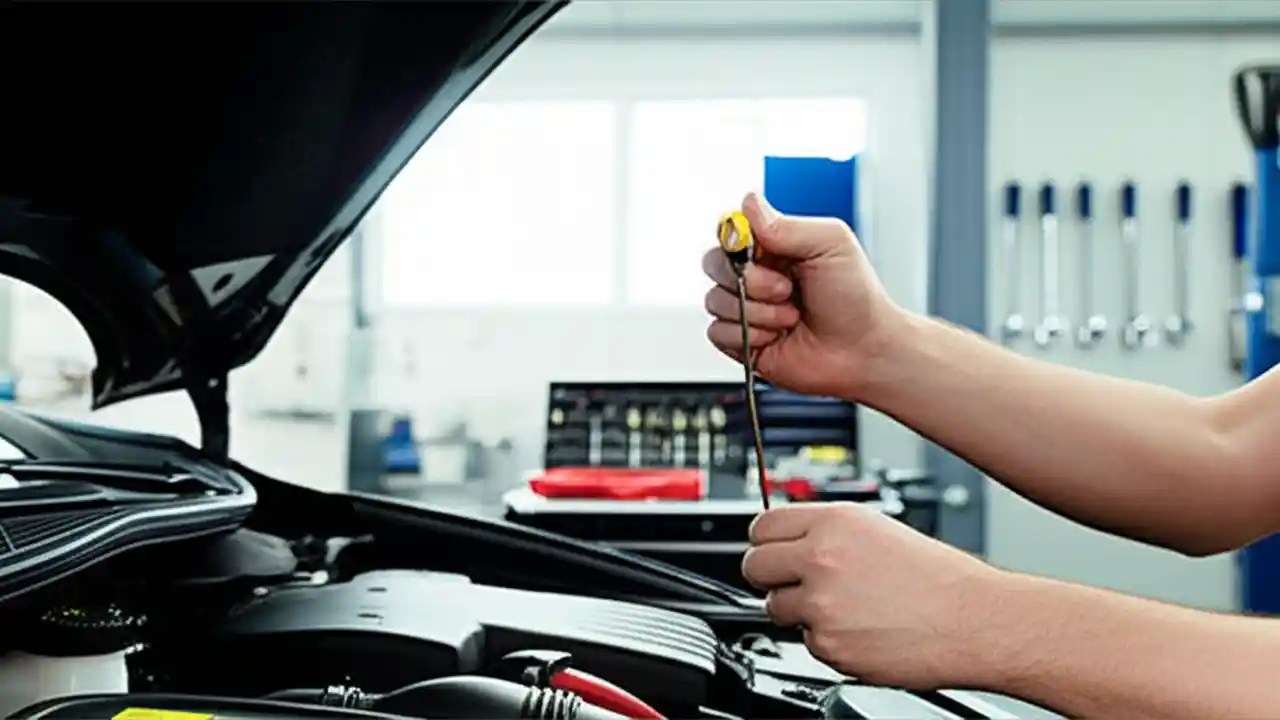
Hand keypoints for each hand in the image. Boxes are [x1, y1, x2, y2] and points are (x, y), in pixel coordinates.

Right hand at [702, 192, 903, 399]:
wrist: (863, 351)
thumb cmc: (856, 299)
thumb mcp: (831, 244)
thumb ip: (786, 225)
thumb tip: (749, 204)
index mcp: (774, 246)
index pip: (730, 231)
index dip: (734, 240)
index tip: (756, 251)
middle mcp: (757, 275)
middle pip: (714, 264)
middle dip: (751, 280)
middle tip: (785, 288)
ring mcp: (748, 308)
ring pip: (715, 300)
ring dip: (757, 311)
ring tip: (791, 316)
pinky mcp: (742, 341)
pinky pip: (718, 332)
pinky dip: (748, 336)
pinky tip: (777, 336)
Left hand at [742, 503, 1006, 689]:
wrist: (974, 620)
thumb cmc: (939, 577)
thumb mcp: (877, 529)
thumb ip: (827, 532)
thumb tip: (792, 539)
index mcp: (834, 522)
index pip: (762, 526)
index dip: (766, 541)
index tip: (771, 550)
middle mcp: (821, 558)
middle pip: (754, 566)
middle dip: (770, 577)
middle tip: (795, 583)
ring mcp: (821, 603)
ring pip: (776, 607)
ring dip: (799, 610)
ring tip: (842, 608)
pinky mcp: (828, 644)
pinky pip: (806, 641)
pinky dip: (826, 640)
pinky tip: (860, 629)